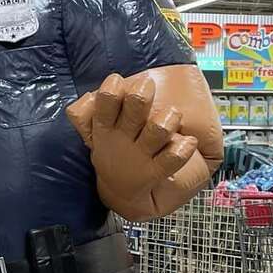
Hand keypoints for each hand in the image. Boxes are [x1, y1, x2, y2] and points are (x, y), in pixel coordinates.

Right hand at [67, 73, 198, 220]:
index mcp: (104, 126)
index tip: (116, 81)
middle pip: (133, 112)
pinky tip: (188, 142)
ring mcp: (139, 156)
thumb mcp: (92, 131)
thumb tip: (90, 95)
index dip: (110, 92)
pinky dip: (183, 149)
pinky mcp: (155, 172)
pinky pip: (172, 159)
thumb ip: (84, 112)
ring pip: (157, 130)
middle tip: (148, 85)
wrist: (120, 191)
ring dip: (167, 119)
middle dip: (141, 97)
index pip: (104, 105)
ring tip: (173, 114)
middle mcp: (122, 140)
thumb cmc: (112, 147)